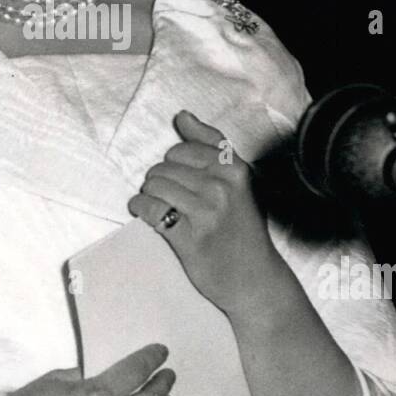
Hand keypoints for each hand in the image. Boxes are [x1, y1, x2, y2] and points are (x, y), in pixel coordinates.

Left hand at [128, 109, 281, 312]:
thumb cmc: (243, 229)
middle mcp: (222, 187)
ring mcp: (206, 212)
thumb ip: (212, 145)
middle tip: (171, 197)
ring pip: (154, 185)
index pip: (183, 148)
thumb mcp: (239, 181)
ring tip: (160, 206)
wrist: (254, 279)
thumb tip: (182, 116)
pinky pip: (149, 209)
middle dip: (160, 180)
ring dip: (149, 195)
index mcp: (235, 169)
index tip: (181, 180)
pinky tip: (146, 214)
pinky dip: (140, 209)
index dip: (175, 164)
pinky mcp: (189, 237)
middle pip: (164, 166)